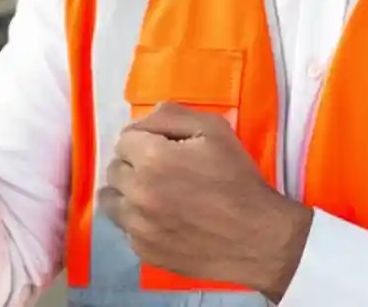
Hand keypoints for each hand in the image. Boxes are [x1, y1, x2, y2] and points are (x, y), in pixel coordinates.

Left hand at [99, 103, 312, 299]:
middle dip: (133, 164)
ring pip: (111, 200)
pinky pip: (124, 228)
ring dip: (126, 192)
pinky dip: (137, 220)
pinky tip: (162, 219)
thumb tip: (143, 120)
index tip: (164, 148)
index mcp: (151, 159)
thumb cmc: (238, 179)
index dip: (145, 140)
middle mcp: (136, 193)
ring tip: (152, 194)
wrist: (256, 238)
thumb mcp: (214, 130)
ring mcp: (137, 226)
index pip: (124, 139)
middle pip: (115, 169)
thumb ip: (172, 116)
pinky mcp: (143, 250)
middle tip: (162, 170)